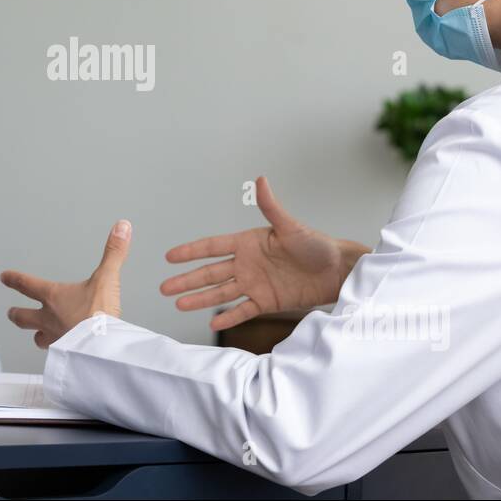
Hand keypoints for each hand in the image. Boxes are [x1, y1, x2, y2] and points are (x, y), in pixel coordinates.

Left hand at [1, 220, 129, 347]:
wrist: (101, 348)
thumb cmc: (99, 314)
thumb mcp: (107, 278)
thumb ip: (113, 253)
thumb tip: (121, 228)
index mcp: (54, 297)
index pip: (27, 285)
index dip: (14, 279)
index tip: (4, 276)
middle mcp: (49, 319)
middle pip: (23, 317)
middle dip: (16, 313)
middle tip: (11, 312)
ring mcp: (55, 339)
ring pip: (38, 338)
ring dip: (36, 335)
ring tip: (37, 336)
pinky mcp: (65, 355)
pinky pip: (55, 353)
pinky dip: (56, 351)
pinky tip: (61, 353)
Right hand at [162, 175, 365, 331]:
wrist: (336, 272)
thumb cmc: (316, 245)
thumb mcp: (291, 226)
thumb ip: (271, 207)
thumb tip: (260, 180)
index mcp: (248, 243)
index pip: (212, 247)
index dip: (191, 251)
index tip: (170, 256)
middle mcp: (247, 264)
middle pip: (210, 273)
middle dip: (187, 280)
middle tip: (164, 287)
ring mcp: (254, 284)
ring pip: (220, 292)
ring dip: (199, 299)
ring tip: (178, 304)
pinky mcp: (266, 301)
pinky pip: (242, 310)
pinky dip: (228, 316)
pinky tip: (212, 321)